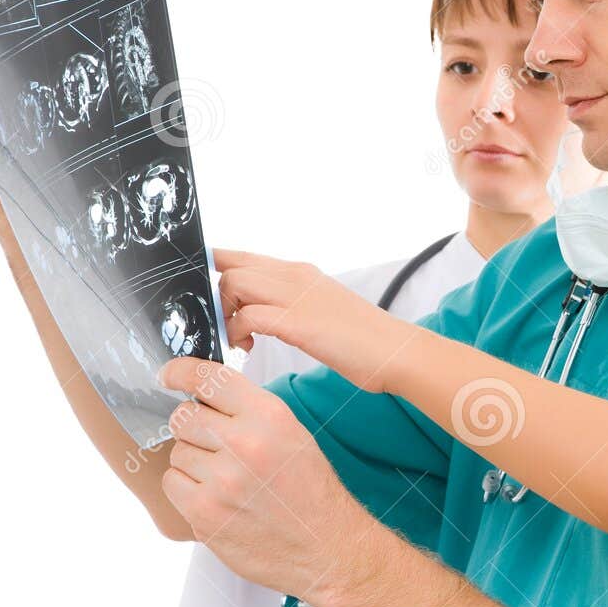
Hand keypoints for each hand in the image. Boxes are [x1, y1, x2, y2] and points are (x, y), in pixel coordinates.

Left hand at [158, 355, 383, 606]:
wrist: (325, 546)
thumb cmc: (310, 490)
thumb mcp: (292, 434)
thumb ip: (249, 412)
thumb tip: (204, 394)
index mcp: (268, 416)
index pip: (207, 378)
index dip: (179, 373)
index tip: (168, 376)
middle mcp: (244, 444)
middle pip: (182, 416)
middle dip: (193, 427)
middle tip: (215, 444)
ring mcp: (221, 481)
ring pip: (177, 452)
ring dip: (193, 461)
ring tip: (225, 478)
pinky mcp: (204, 514)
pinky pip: (172, 484)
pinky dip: (187, 488)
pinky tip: (214, 496)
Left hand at [215, 248, 407, 389]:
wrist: (396, 351)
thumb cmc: (362, 339)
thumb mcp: (320, 309)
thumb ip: (291, 303)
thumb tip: (260, 313)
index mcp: (299, 271)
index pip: (241, 256)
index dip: (216, 270)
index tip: (211, 298)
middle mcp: (294, 276)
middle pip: (229, 267)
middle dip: (216, 299)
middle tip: (228, 327)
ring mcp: (296, 296)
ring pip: (233, 284)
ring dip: (224, 314)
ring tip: (239, 340)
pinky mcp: (298, 322)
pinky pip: (249, 316)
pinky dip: (237, 332)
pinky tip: (248, 349)